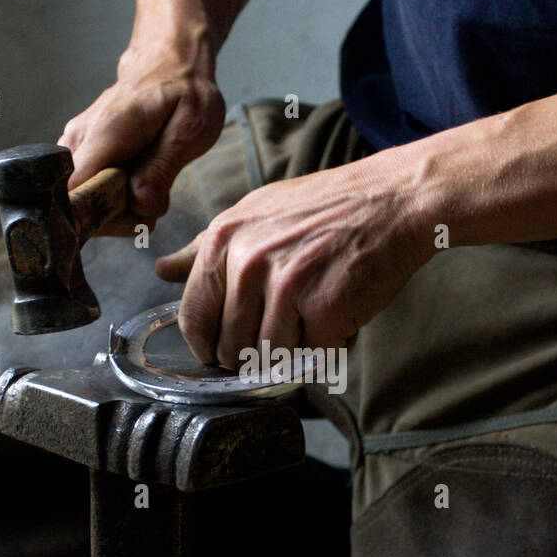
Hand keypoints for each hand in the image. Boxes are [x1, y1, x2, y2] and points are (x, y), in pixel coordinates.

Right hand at [59, 46, 224, 235]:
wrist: (167, 64)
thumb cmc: (184, 93)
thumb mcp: (191, 128)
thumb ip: (163, 167)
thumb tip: (140, 204)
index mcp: (106, 132)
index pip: (77, 192)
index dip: (104, 216)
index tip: (137, 214)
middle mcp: (79, 138)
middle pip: (79, 203)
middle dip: (118, 215)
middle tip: (154, 198)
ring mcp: (74, 144)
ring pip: (83, 200)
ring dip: (118, 207)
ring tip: (149, 183)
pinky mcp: (77, 152)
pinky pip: (88, 189)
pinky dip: (115, 196)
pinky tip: (136, 179)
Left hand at [154, 156, 427, 368]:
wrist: (394, 199)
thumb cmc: (327, 208)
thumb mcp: (254, 214)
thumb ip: (204, 248)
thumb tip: (161, 269)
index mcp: (223, 239)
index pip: (194, 319)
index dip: (210, 345)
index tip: (228, 348)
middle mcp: (248, 261)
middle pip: (230, 347)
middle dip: (255, 352)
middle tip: (286, 328)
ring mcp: (286, 284)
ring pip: (269, 357)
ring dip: (294, 350)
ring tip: (314, 315)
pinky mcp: (324, 306)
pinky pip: (312, 356)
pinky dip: (328, 346)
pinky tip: (340, 313)